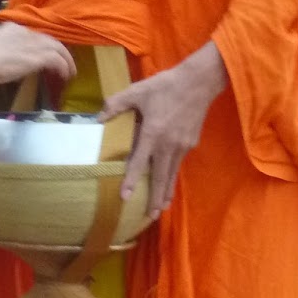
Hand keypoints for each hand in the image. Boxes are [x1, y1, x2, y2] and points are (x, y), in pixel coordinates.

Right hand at [0, 22, 74, 86]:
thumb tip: (9, 62)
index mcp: (12, 28)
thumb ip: (3, 52)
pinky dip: (64, 67)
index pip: (34, 35)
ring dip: (66, 61)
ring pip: (58, 48)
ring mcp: (34, 43)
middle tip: (64, 63)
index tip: (45, 55)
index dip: (42, 45)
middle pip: (49, 40)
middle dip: (59, 51)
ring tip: (69, 72)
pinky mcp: (39, 55)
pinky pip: (58, 60)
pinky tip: (65, 76)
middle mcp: (26, 32)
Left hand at [100, 42, 227, 215]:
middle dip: (155, 198)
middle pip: (160, 177)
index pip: (139, 162)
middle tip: (150, 216)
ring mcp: (182, 146)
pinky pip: (178, 164)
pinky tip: (169, 182)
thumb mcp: (138, 91)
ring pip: (171, 174)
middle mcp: (168, 145)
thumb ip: (116, 104)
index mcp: (153, 133)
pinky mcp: (191, 143)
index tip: (125, 197)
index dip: (131, 180)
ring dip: (166, 192)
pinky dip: (173, 177)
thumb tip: (98, 118)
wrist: (199, 81)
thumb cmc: (166, 85)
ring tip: (161, 208)